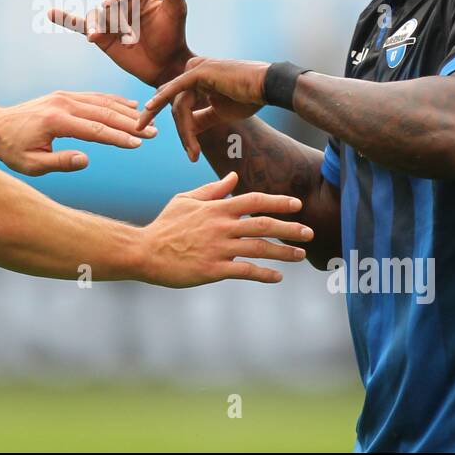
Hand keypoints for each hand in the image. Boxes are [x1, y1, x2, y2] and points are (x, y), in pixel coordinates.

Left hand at [0, 91, 157, 175]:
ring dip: (125, 112)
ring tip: (147, 121)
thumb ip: (60, 162)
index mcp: (56, 121)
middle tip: (153, 132)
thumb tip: (86, 160)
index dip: (119, 137)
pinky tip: (129, 107)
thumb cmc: (13, 150)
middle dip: (130, 124)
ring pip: (101, 102)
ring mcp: (64, 97)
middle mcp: (62, 104)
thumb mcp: (32, 164)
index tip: (138, 144)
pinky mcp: (64, 95)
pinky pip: (94, 97)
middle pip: (104, 113)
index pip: (95, 130)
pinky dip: (113, 101)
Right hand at [48, 0, 194, 87]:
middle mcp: (120, 4)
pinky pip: (81, 26)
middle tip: (112, 31)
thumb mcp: (176, 8)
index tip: (109, 4)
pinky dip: (65, 19)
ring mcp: (109, 21)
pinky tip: (50, 12)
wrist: (167, 66)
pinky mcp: (101, 37)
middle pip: (104, 5)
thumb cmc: (174, 35)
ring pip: (94, 18)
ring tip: (96, 36)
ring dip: (94, 26)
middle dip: (106, 17)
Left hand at [137, 57, 269, 160]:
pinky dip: (162, 101)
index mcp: (197, 78)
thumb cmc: (248, 97)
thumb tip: (189, 128)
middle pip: (176, 106)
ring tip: (193, 151)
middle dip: (182, 132)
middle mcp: (193, 70)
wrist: (268, 87)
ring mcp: (194, 69)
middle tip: (190, 154)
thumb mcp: (220, 112)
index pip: (180, 104)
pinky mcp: (198, 72)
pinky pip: (177, 91)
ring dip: (184, 131)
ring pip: (178, 105)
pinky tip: (150, 110)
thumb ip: (201, 118)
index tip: (190, 150)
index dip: (183, 128)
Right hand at [140, 171, 311, 286]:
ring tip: (300, 254)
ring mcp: (218, 248)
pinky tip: (277, 277)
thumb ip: (212, 190)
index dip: (278, 202)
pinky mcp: (213, 269)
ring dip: (283, 251)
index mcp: (216, 208)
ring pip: (259, 248)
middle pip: (263, 224)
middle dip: (290, 228)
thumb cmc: (165, 225)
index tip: (297, 204)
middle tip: (310, 232)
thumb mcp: (186, 200)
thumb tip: (234, 177)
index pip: (253, 200)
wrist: (144, 252)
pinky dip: (264, 274)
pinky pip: (245, 271)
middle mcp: (221, 226)